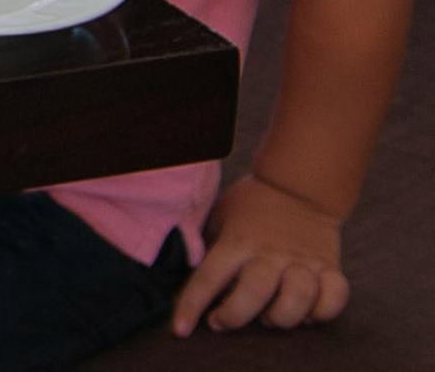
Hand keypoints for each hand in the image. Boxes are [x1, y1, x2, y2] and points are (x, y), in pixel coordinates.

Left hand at [177, 175, 349, 333]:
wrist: (298, 187)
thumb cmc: (249, 207)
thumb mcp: (219, 218)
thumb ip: (206, 246)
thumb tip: (184, 274)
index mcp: (237, 242)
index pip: (209, 278)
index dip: (192, 306)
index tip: (181, 330)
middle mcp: (270, 253)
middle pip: (255, 292)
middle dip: (236, 316)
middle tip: (224, 320)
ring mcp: (303, 261)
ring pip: (298, 299)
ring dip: (282, 317)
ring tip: (269, 316)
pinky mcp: (330, 267)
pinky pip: (335, 297)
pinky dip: (323, 311)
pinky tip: (307, 312)